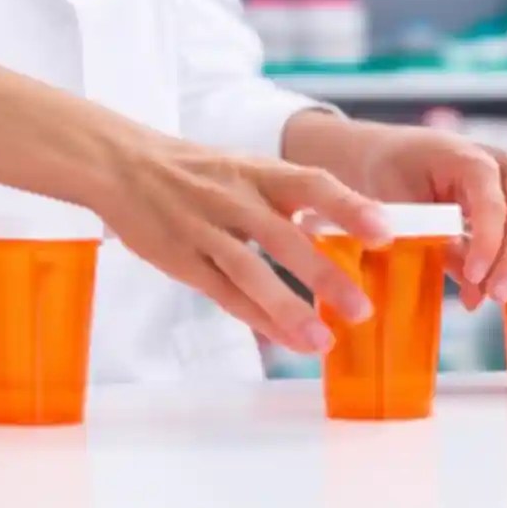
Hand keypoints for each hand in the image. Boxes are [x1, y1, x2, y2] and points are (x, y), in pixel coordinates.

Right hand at [93, 135, 391, 354]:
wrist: (121, 164)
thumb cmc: (199, 172)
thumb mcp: (246, 167)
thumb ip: (291, 195)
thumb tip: (356, 222)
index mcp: (257, 170)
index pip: (311, 184)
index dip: (349, 207)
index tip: (384, 232)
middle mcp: (233, 198)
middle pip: (283, 238)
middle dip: (324, 276)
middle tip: (361, 309)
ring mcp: (204, 231)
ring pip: (250, 273)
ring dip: (288, 310)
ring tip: (323, 342)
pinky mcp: (180, 261)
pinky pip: (223, 294)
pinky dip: (256, 318)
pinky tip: (286, 341)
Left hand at [284, 114, 506, 308]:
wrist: (388, 150)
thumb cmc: (390, 176)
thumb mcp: (402, 208)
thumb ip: (439, 246)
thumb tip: (475, 293)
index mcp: (466, 158)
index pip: (491, 204)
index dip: (489, 245)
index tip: (477, 280)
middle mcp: (500, 159)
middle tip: (499, 296)